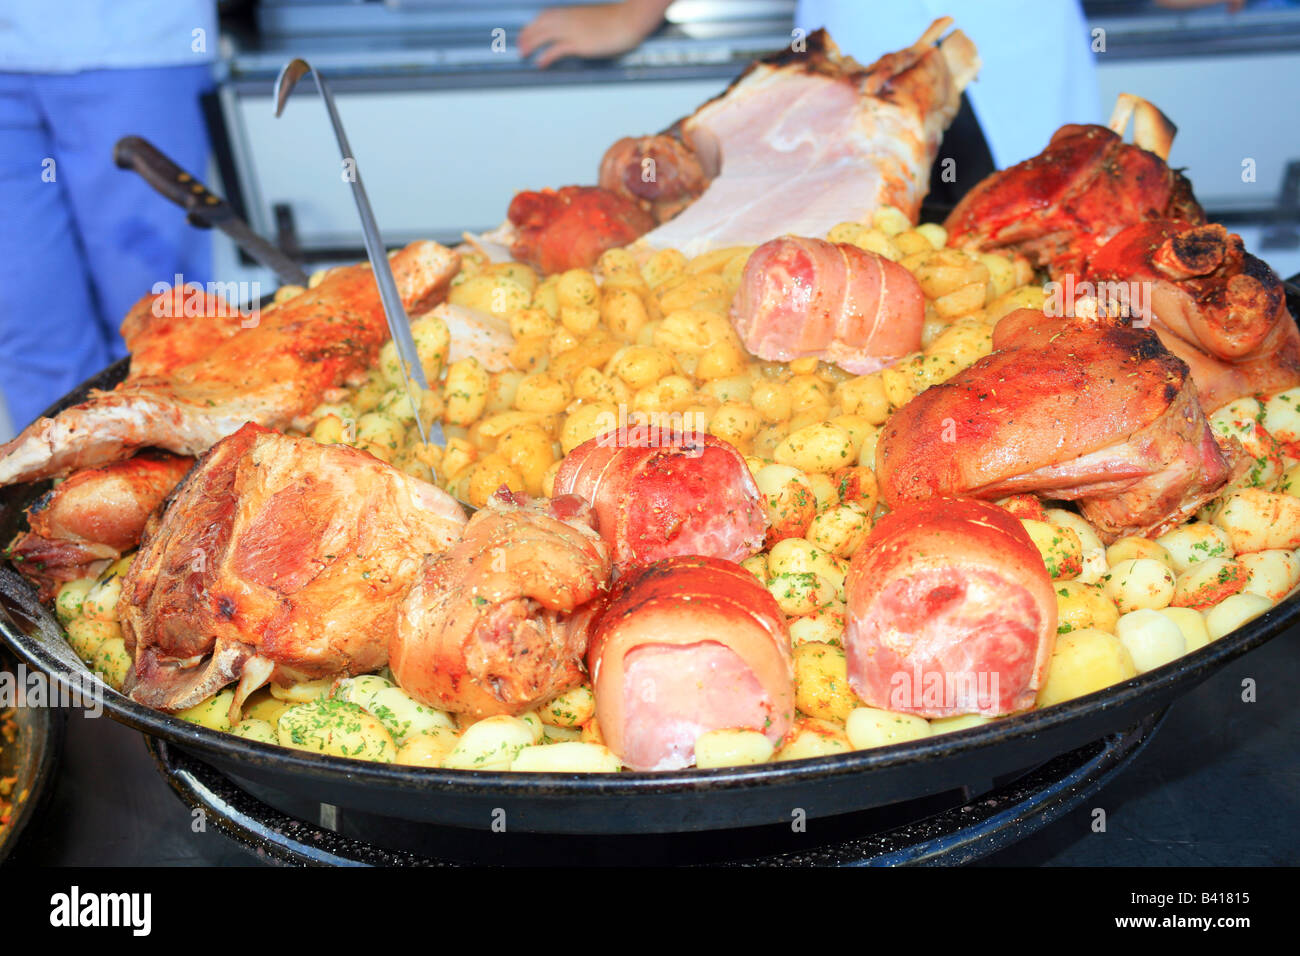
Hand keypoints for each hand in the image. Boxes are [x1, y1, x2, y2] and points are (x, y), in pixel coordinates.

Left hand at [519, 1, 669, 68]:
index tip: (526, 32)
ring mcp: (573, 31)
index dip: (533, 25)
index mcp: (572, 12)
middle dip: (527, 34)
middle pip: (540, 25)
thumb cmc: (616, 20)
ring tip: (523, 53)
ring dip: (531, 44)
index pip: (545, 16)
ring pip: (544, 35)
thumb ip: (581, 23)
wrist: (628, 20)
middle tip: (519, 45)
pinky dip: (546, 56)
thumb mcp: (594, 19)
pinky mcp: (579, 43)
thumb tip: (577, 31)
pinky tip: (540, 63)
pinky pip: (557, 49)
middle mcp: (569, 19)